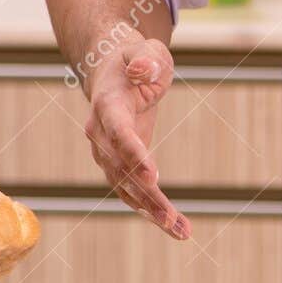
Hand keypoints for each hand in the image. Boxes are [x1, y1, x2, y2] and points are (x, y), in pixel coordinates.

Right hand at [83, 36, 189, 238]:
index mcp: (107, 106)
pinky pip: (134, 192)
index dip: (134, 154)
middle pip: (121, 169)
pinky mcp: (120, 165)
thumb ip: (146, 61)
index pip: (118, 133)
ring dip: (152, 211)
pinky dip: (154, 210)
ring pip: (127, 189)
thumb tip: (142, 72)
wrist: (115, 72)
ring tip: (181, 231)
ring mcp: (107, 154)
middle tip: (170, 217)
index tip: (154, 176)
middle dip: (145, 194)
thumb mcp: (146, 51)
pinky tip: (178, 228)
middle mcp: (100, 135)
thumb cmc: (136, 59)